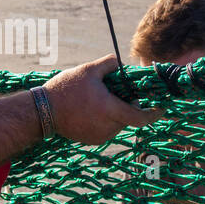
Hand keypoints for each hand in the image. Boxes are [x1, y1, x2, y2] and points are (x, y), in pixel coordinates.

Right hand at [41, 54, 163, 145]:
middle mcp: (107, 126)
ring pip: (117, 124)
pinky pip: (106, 129)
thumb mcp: (88, 70)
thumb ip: (109, 64)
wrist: (42, 111)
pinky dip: (104, 120)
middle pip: (127, 118)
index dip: (153, 114)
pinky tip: (90, 110)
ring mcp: (99, 136)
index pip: (140, 117)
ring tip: (98, 100)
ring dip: (115, 113)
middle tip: (115, 92)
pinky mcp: (91, 140)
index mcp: (110, 110)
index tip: (162, 109)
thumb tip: (121, 63)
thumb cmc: (66, 89)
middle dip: (126, 106)